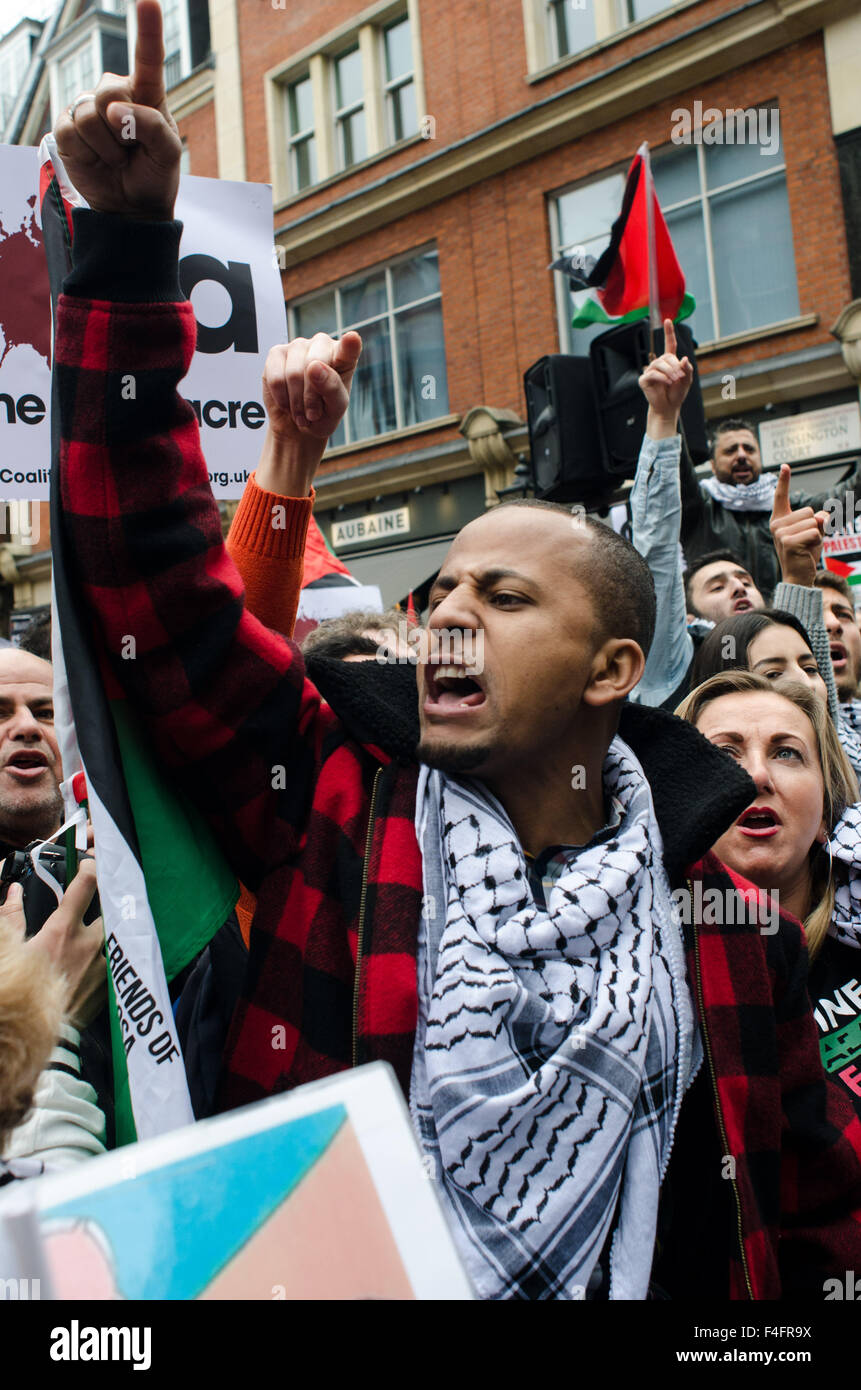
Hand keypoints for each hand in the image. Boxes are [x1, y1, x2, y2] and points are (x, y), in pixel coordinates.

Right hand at [0, 859, 106, 1030]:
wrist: (42, 1033)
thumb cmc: (25, 992)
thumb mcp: (11, 951)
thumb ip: (12, 918)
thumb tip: (13, 893)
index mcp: (63, 930)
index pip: (87, 883)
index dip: (91, 867)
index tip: (88, 864)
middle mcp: (89, 942)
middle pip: (110, 905)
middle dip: (103, 900)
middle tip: (93, 902)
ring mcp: (104, 962)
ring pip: (113, 933)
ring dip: (104, 931)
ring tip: (90, 938)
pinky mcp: (111, 980)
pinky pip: (115, 957)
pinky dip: (107, 955)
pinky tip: (91, 963)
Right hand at [53, 0, 181, 220]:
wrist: (131, 208)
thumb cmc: (155, 175)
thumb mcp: (169, 154)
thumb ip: (152, 126)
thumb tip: (114, 109)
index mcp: (147, 93)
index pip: (148, 58)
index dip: (148, 29)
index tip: (148, 2)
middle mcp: (115, 94)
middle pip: (108, 94)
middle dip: (123, 131)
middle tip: (132, 150)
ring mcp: (88, 108)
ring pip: (90, 116)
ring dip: (107, 148)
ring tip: (117, 158)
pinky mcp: (68, 127)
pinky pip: (72, 132)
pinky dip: (88, 154)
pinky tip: (98, 160)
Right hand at [262, 332, 362, 442]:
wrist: (297, 425)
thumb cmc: (323, 413)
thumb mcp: (335, 408)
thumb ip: (332, 387)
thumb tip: (314, 366)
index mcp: (344, 356)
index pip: (349, 348)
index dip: (350, 344)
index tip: (352, 339)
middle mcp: (322, 344)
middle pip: (313, 364)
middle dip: (311, 396)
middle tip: (313, 414)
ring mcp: (298, 345)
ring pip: (293, 374)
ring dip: (296, 402)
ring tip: (301, 412)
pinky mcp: (276, 353)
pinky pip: (276, 379)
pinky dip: (282, 398)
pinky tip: (287, 403)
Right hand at [638, 318, 693, 438]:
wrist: (668, 407)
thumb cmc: (677, 394)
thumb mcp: (687, 380)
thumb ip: (687, 369)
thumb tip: (684, 359)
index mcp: (669, 362)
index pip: (669, 344)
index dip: (669, 332)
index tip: (668, 321)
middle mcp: (659, 364)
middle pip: (666, 356)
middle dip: (675, 366)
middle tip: (680, 377)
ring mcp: (650, 371)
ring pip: (659, 364)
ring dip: (669, 372)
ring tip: (674, 381)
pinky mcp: (644, 380)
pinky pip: (653, 374)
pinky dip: (662, 378)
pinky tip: (666, 383)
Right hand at [769, 463, 828, 586]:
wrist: (798, 576)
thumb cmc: (805, 552)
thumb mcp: (814, 532)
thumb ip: (818, 520)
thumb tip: (820, 516)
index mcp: (779, 520)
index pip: (781, 497)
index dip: (784, 480)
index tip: (785, 466)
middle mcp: (776, 525)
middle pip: (809, 511)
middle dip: (815, 526)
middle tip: (806, 542)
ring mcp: (781, 533)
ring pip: (813, 522)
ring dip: (816, 535)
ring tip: (806, 547)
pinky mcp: (789, 542)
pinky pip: (815, 533)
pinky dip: (817, 542)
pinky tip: (806, 552)